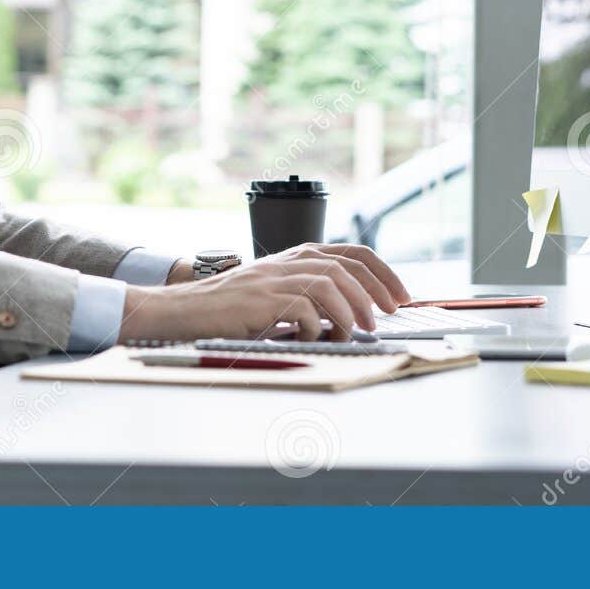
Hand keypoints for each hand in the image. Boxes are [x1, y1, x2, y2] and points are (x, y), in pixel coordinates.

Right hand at [121, 243, 410, 341]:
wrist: (189, 310)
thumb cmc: (233, 307)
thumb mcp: (277, 290)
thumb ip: (309, 292)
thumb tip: (354, 312)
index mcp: (298, 254)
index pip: (353, 252)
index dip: (384, 273)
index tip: (400, 296)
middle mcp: (291, 260)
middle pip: (348, 266)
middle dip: (376, 292)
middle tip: (385, 317)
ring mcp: (277, 277)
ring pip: (332, 284)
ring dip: (351, 309)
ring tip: (356, 330)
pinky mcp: (265, 298)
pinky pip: (306, 309)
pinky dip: (318, 326)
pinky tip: (314, 336)